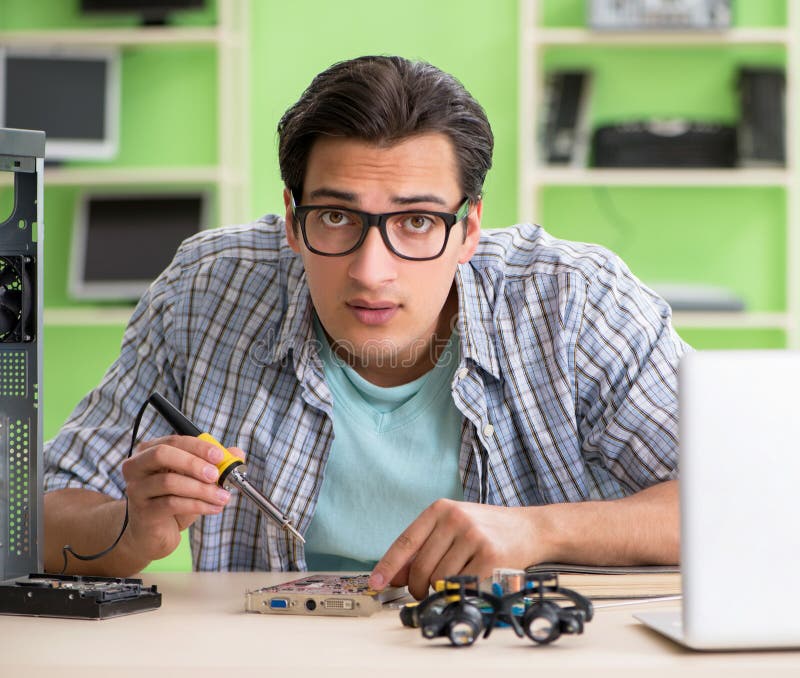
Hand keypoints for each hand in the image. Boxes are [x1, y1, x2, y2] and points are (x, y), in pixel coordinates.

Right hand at [121, 435, 242, 561]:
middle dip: (193, 463)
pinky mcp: (143, 512)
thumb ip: (214, 463)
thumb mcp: (194, 478)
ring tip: (222, 496)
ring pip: (170, 482)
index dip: (198, 447)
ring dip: (202, 489)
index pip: (174, 441)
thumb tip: (236, 453)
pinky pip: (172, 504)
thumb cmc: (173, 499)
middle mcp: (137, 467)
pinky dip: (198, 505)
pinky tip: (214, 508)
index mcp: (149, 451)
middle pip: (162, 455)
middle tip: (216, 475)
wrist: (154, 534)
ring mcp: (136, 490)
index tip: (220, 456)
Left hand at [368, 499, 538, 599]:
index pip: (405, 542)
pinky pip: (462, 586)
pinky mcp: (490, 556)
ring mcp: (474, 536)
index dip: (387, 566)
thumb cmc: (487, 530)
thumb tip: (394, 576)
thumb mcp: (452, 528)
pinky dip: (461, 591)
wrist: (530, 528)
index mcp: (440, 508)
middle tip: (424, 591)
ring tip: (453, 581)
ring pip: (439, 580)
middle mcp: (455, 518)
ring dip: (441, 590)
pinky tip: (471, 582)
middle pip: (420, 567)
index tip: (376, 584)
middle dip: (418, 587)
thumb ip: (423, 548)